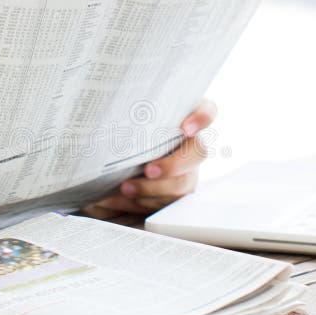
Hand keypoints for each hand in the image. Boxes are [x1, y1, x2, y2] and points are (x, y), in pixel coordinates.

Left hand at [92, 100, 215, 214]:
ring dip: (153, 189)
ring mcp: (186, 171)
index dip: (202, 118)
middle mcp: (190, 145)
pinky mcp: (174, 194)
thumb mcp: (125, 121)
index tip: (186, 128)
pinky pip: (166, 203)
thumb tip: (111, 117)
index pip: (206, 111)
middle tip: (149, 170)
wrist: (109, 160)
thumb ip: (129, 116)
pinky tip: (120, 198)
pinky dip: (141, 201)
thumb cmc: (122, 133)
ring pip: (182, 184)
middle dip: (173, 165)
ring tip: (125, 188)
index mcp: (183, 118)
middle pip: (198, 153)